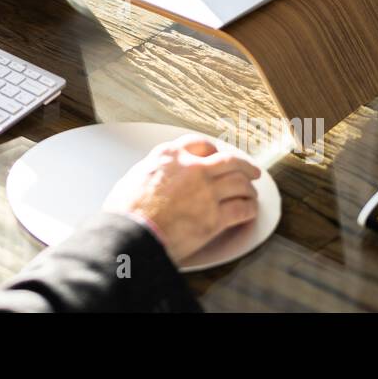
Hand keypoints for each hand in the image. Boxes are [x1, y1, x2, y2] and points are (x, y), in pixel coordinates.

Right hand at [103, 136, 260, 265]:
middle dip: (244, 166)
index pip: (200, 144)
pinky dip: (249, 209)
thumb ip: (154, 170)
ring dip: (249, 189)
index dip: (214, 150)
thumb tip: (157, 176)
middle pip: (229, 161)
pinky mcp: (214, 217)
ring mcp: (206, 192)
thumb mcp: (135, 176)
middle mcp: (192, 168)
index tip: (218, 155)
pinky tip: (250, 211)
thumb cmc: (126, 210)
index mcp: (170, 155)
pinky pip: (242, 209)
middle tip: (251, 172)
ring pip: (240, 183)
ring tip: (251, 194)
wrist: (131, 234)